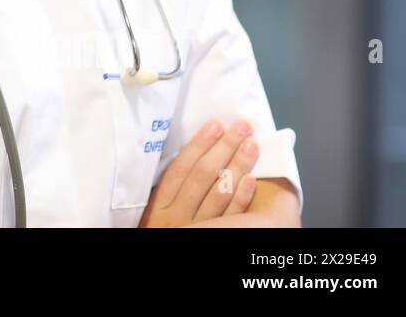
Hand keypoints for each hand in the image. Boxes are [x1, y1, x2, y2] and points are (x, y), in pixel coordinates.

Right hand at [138, 119, 258, 226]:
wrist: (158, 280)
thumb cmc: (161, 234)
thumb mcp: (153, 215)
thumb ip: (167, 193)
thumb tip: (186, 161)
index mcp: (158, 208)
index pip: (180, 169)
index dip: (199, 145)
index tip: (215, 124)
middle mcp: (176, 218)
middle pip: (201, 176)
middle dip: (223, 148)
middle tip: (241, 126)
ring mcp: (197, 230)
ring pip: (219, 193)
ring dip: (238, 166)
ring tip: (252, 145)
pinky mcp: (215, 237)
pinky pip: (230, 218)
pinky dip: (241, 198)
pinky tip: (252, 180)